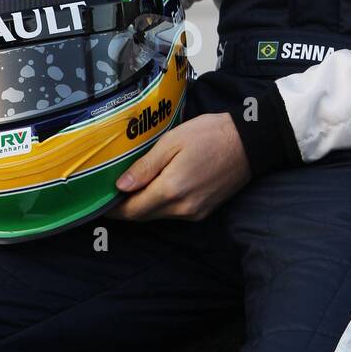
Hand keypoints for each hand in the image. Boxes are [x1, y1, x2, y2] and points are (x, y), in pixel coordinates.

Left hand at [111, 112, 251, 221]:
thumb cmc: (210, 134)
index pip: (133, 211)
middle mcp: (182, 208)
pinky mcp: (204, 211)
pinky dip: (162, 204)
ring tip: (134, 187)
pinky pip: (175, 213)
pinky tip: (159, 188)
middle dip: (127, 208)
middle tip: (112, 193)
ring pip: (159, 215)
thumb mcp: (172, 142)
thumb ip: (145, 167)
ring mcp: (195, 213)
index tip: (100, 202)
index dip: (114, 209)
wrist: (250, 142)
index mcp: (171, 190)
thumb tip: (120, 187)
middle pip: (144, 216)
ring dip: (145, 206)